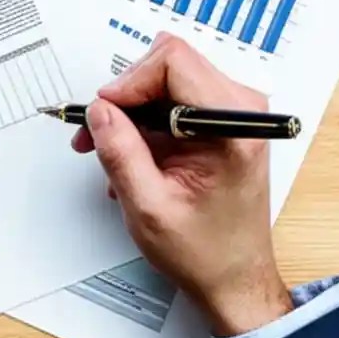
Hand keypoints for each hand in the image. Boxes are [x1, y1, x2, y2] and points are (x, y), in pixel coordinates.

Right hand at [71, 33, 292, 335]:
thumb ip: (121, 153)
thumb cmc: (206, 251)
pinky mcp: (221, 120)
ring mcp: (233, 112)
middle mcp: (241, 110)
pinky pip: (173, 98)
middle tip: (96, 131)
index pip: (174, 61)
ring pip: (166, 79)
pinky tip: (131, 153)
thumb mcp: (148, 208)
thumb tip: (99, 111)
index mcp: (233, 127)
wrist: (234, 276)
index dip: (130, 80)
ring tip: (108, 146)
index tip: (105, 110)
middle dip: (125, 96)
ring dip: (131, 109)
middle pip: (168, 64)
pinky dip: (144, 120)